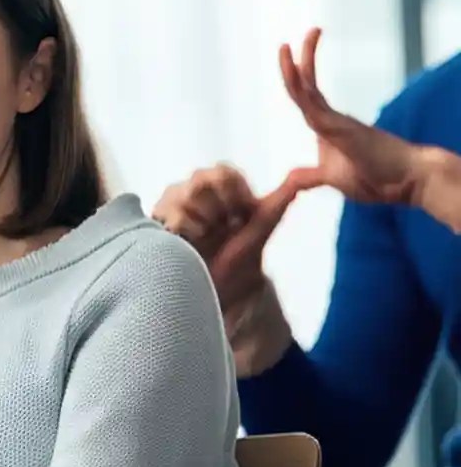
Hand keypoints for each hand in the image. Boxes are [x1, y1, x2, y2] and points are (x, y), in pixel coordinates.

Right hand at [153, 165, 297, 321]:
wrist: (214, 294)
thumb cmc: (238, 262)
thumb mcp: (261, 230)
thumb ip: (280, 200)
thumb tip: (312, 173)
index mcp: (219, 189)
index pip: (223, 172)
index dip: (234, 194)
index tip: (239, 217)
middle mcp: (192, 192)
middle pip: (202, 180)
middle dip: (217, 209)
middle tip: (220, 229)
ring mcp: (170, 205)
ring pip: (185, 195)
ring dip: (201, 222)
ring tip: (202, 239)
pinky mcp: (154, 221)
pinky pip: (171, 215)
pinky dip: (186, 231)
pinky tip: (187, 244)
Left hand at [279, 27, 425, 204]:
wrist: (410, 182)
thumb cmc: (377, 180)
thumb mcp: (333, 179)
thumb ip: (311, 176)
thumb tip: (290, 179)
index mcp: (325, 127)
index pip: (304, 97)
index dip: (294, 78)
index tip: (289, 54)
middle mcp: (329, 120)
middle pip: (305, 86)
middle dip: (295, 63)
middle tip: (290, 40)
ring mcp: (335, 123)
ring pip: (306, 91)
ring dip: (297, 67)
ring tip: (292, 43)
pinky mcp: (341, 129)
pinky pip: (314, 107)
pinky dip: (301, 89)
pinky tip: (294, 70)